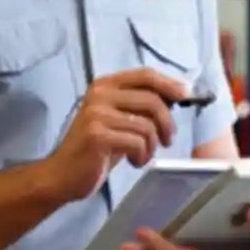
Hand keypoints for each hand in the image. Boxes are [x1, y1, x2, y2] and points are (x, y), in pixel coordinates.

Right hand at [47, 67, 189, 200]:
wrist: (62, 175)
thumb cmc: (96, 149)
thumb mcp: (118, 120)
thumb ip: (140, 105)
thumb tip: (177, 94)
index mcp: (105, 85)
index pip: (145, 75)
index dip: (170, 83)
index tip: (186, 95)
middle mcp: (99, 94)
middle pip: (152, 99)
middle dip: (167, 123)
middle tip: (167, 140)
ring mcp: (96, 113)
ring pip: (147, 124)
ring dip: (152, 145)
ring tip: (143, 155)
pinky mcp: (97, 135)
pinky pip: (137, 142)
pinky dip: (142, 155)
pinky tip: (134, 162)